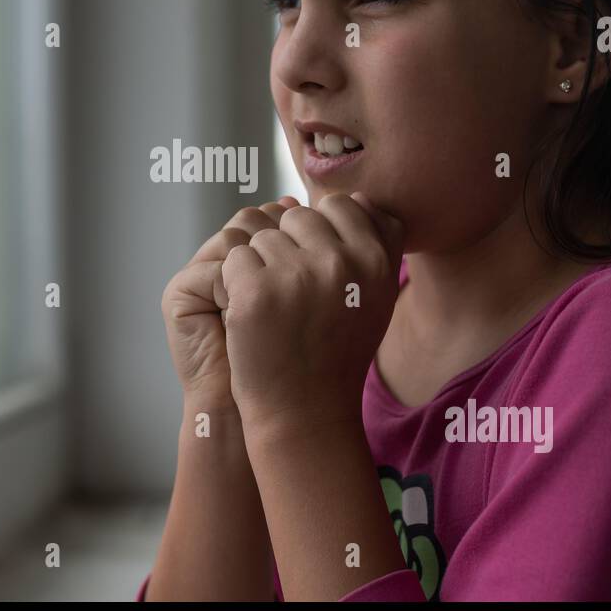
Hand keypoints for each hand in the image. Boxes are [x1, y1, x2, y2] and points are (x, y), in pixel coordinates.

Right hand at [161, 196, 302, 410]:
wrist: (272, 408)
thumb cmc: (299, 355)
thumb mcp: (316, 296)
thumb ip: (315, 251)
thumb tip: (307, 202)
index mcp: (254, 255)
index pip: (276, 214)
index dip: (300, 233)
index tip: (321, 260)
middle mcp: (222, 258)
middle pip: (254, 219)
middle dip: (282, 252)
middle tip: (297, 289)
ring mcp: (199, 273)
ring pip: (235, 238)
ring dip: (263, 274)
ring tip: (274, 309)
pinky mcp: (179, 293)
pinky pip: (215, 268)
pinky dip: (238, 291)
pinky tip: (251, 316)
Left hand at [216, 191, 405, 437]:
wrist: (305, 412)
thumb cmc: (337, 352)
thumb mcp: (376, 299)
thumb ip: (374, 244)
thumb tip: (356, 198)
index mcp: (376, 260)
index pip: (340, 205)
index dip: (320, 233)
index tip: (316, 272)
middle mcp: (341, 262)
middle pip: (298, 216)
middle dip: (288, 247)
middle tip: (293, 298)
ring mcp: (297, 275)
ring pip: (263, 236)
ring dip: (260, 267)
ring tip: (276, 312)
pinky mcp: (255, 292)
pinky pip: (235, 258)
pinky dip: (234, 284)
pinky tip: (251, 316)